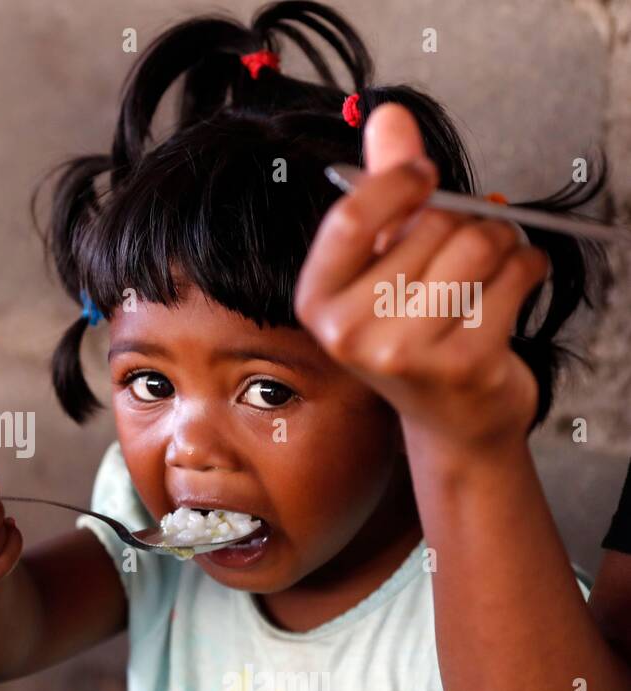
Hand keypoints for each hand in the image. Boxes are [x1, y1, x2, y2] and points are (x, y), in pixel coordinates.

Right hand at [293, 103, 549, 452]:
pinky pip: (516, 277)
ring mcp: (402, 352)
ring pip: (479, 245)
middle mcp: (348, 331)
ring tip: (488, 275)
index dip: (397, 181)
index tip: (425, 175)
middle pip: (430, 225)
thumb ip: (386, 189)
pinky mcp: (461, 364)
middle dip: (464, 224)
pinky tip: (510, 295)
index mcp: (317, 300)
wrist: (452, 418)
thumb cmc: (416, 331)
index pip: (351, 218)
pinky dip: (529, 272)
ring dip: (502, 246)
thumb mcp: (388, 261)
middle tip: (462, 257)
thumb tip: (388, 115)